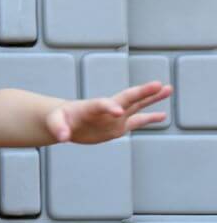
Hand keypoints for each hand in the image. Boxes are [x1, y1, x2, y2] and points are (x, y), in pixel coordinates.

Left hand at [45, 81, 172, 143]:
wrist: (64, 120)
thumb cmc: (58, 118)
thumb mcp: (54, 122)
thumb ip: (58, 128)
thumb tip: (62, 137)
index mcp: (90, 107)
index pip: (102, 104)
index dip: (109, 107)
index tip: (118, 111)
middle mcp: (106, 109)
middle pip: (126, 99)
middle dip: (142, 93)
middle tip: (158, 85)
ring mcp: (114, 117)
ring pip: (137, 106)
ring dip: (152, 98)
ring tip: (169, 89)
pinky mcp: (118, 126)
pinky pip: (137, 122)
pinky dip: (149, 119)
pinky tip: (163, 115)